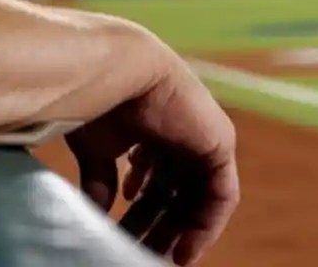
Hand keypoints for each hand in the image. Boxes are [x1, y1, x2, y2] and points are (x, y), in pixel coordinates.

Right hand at [64, 47, 238, 265]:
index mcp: (149, 128)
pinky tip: (184, 250)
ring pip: (195, 198)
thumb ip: (102, 181)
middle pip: (173, 192)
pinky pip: (221, 196)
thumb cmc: (96, 99)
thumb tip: (99, 215)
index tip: (122, 237)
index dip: (139, 211)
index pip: (151, 180)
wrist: (114, 69)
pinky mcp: (220, 143)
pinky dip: (206, 226)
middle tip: (139, 254)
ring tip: (157, 258)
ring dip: (177, 231)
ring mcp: (201, 136)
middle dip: (155, 226)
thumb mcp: (96, 150)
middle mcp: (178, 132)